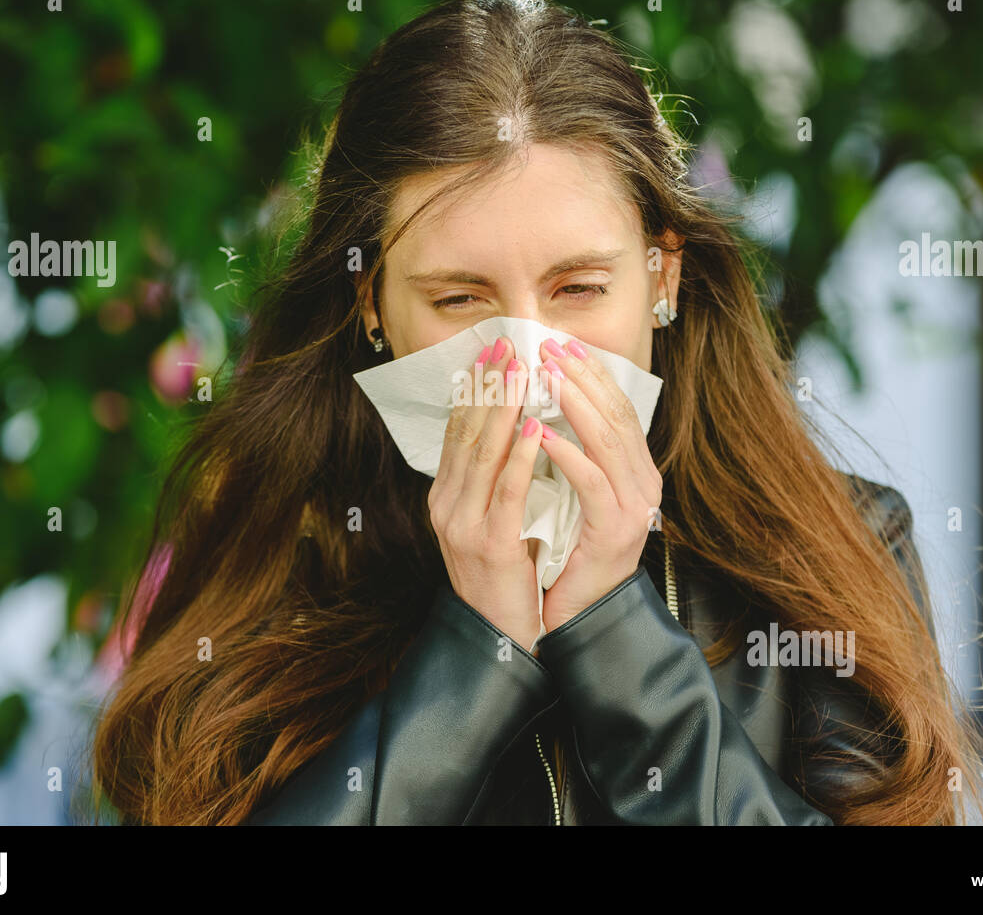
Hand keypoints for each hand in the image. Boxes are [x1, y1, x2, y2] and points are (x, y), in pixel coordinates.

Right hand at [428, 336, 546, 653]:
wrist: (497, 637)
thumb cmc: (503, 578)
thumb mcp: (489, 522)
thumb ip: (493, 482)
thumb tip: (514, 431)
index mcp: (446, 497)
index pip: (458, 432)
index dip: (474, 389)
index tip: (493, 353)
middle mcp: (446, 505)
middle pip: (467, 433)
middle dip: (489, 386)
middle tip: (507, 346)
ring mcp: (462, 525)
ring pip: (483, 454)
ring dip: (505, 408)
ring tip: (521, 372)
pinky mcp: (488, 544)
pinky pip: (506, 491)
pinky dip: (521, 456)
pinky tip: (536, 428)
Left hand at [535, 336, 661, 632]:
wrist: (580, 611)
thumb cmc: (570, 552)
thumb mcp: (575, 493)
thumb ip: (574, 452)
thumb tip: (546, 402)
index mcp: (635, 470)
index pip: (617, 407)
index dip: (590, 372)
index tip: (559, 342)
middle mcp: (643, 483)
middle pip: (615, 414)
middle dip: (579, 376)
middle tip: (547, 346)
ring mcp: (635, 507)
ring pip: (607, 440)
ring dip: (572, 403)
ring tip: (542, 375)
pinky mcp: (615, 530)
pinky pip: (592, 483)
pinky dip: (567, 454)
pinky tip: (541, 434)